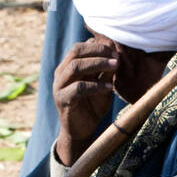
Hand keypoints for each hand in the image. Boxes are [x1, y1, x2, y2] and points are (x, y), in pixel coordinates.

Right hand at [53, 36, 118, 164]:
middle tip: (116, 56)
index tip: (116, 50)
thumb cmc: (92, 106)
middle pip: (76, 51)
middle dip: (98, 51)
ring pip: (75, 67)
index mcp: (69, 66)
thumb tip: (117, 55)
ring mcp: (60, 86)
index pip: (80, 47)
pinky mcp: (63, 99)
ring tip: (115, 66)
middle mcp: (61, 73)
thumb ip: (106, 72)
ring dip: (97, 64)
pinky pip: (78, 88)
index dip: (98, 46)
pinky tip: (109, 87)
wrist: (81, 131)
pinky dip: (96, 85)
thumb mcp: (103, 86)